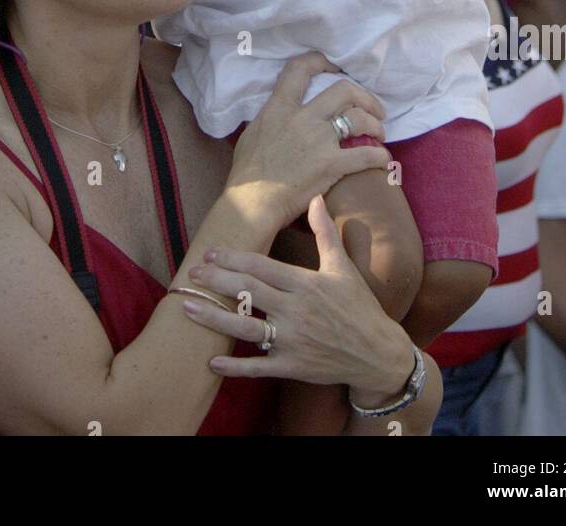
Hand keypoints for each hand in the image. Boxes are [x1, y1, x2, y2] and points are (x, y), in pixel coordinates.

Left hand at [180, 192, 412, 398]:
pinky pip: (258, 367)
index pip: (261, 266)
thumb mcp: (343, 267)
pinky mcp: (292, 366)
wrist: (378, 354)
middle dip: (217, 280)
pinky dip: (234, 366)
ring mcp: (292, 340)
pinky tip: (212, 361)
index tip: (211, 251)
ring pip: (245, 327)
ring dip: (214, 317)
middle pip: (247, 291)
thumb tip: (316, 198)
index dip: (233, 257)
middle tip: (192, 272)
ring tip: (187, 307)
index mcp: (305, 283)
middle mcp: (296, 310)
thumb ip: (325, 233)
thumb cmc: (359, 306)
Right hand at [226, 54, 389, 229]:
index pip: (300, 69)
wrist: (252, 202)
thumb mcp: (253, 132)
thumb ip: (270, 116)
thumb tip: (279, 111)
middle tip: (373, 108)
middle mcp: (303, 117)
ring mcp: (319, 140)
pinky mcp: (332, 165)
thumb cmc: (246, 172)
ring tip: (379, 134)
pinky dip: (380, 157)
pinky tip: (384, 160)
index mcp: (280, 107)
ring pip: (359, 118)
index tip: (335, 67)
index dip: (321, 61)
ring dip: (375, 125)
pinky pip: (366, 155)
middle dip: (364, 96)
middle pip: (343, 90)